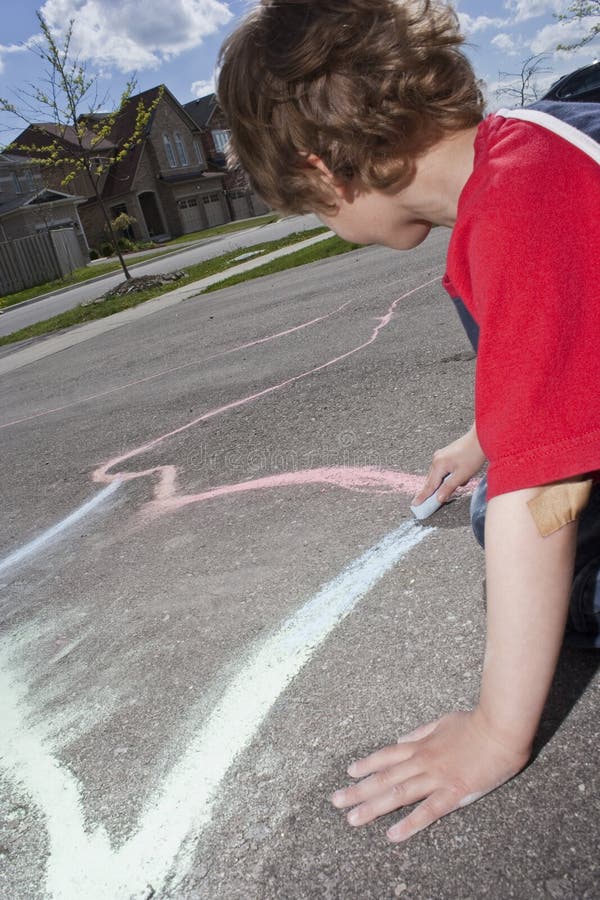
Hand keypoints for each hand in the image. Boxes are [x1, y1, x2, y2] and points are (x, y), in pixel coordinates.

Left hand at [330, 709, 528, 841]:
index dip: (367, 765)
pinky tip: (393, 835)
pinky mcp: (453, 792)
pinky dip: (408, 823)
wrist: (500, 728)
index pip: (387, 756)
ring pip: (398, 794)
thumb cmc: (475, 724)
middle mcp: (423, 761)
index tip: (349, 773)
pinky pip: (427, 811)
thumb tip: (401, 740)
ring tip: (353, 819)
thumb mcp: (442, 722)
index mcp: (421, 746)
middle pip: (384, 777)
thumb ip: (421, 732)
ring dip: (373, 807)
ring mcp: (436, 777)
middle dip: (358, 790)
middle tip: (336, 801)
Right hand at [412, 424, 485, 505]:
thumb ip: (449, 487)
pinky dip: (446, 477)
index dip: (423, 496)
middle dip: (429, 492)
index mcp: (439, 465)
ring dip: (441, 484)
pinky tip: (456, 479)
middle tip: (423, 503)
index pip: (429, 485)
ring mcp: (440, 456)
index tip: (415, 504)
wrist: (481, 438)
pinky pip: (442, 470)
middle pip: (431, 480)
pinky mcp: (446, 455)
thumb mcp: (462, 475)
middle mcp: (436, 459)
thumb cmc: (473, 455)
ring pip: (437, 475)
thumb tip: (439, 498)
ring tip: (446, 491)